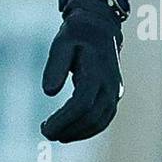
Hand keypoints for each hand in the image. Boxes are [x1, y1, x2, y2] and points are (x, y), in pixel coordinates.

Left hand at [41, 0, 123, 142]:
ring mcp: (115, 91)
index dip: (64, 120)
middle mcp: (110, 84)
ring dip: (78, 133)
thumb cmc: (77, 34)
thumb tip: (49, 92)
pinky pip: (103, 118)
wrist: (100, 27)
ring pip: (100, 121)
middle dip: (69, 129)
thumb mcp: (61, 43)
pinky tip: (70, 132)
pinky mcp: (114, 95)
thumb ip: (55, 66)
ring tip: (57, 134)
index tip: (45, 128)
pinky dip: (87, 129)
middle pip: (92, 116)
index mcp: (97, 71)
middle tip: (46, 133)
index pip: (82, 104)